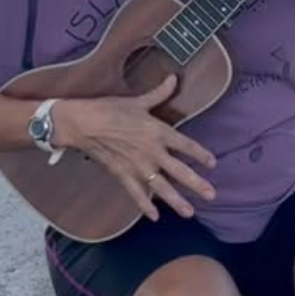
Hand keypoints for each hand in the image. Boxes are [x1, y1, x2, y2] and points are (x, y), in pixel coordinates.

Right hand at [52, 74, 216, 221]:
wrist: (81, 124)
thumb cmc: (110, 109)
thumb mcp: (138, 101)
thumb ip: (159, 93)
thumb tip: (174, 78)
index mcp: (158, 131)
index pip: (186, 145)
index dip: (200, 154)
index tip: (213, 164)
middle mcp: (151, 152)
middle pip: (179, 171)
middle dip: (196, 184)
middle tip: (212, 195)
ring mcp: (137, 166)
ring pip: (161, 187)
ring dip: (176, 201)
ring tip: (189, 212)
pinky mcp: (122, 175)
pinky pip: (136, 194)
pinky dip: (145, 206)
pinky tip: (154, 217)